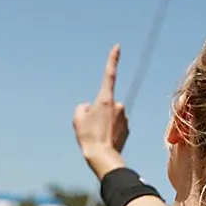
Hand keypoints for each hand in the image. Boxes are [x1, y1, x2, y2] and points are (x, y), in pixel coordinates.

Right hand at [73, 44, 129, 170]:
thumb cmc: (89, 137)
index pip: (109, 75)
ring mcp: (124, 118)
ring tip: (98, 136)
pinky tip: (106, 141)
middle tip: (92, 128)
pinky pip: (116, 127)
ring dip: (104, 123)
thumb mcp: (77, 119)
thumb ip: (82, 108)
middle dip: (99, 112)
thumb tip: (89, 108)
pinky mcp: (127, 129)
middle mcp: (118, 105)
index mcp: (105, 99)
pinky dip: (110, 132)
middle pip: (105, 104)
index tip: (117, 47)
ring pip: (111, 117)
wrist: (103, 157)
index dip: (112, 60)